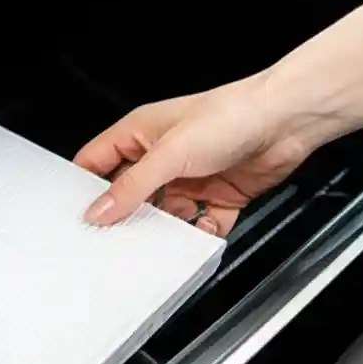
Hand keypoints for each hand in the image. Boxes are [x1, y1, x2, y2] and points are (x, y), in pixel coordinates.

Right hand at [76, 71, 344, 234]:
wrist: (286, 122)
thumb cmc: (230, 116)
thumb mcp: (169, 154)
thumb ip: (132, 186)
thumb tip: (98, 211)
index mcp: (141, 134)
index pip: (97, 162)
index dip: (83, 187)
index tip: (76, 217)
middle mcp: (162, 155)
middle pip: (130, 194)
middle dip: (124, 217)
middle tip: (112, 243)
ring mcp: (190, 176)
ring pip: (165, 214)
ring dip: (163, 230)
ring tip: (155, 248)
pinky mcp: (217, 193)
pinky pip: (200, 223)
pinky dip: (199, 233)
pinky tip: (198, 237)